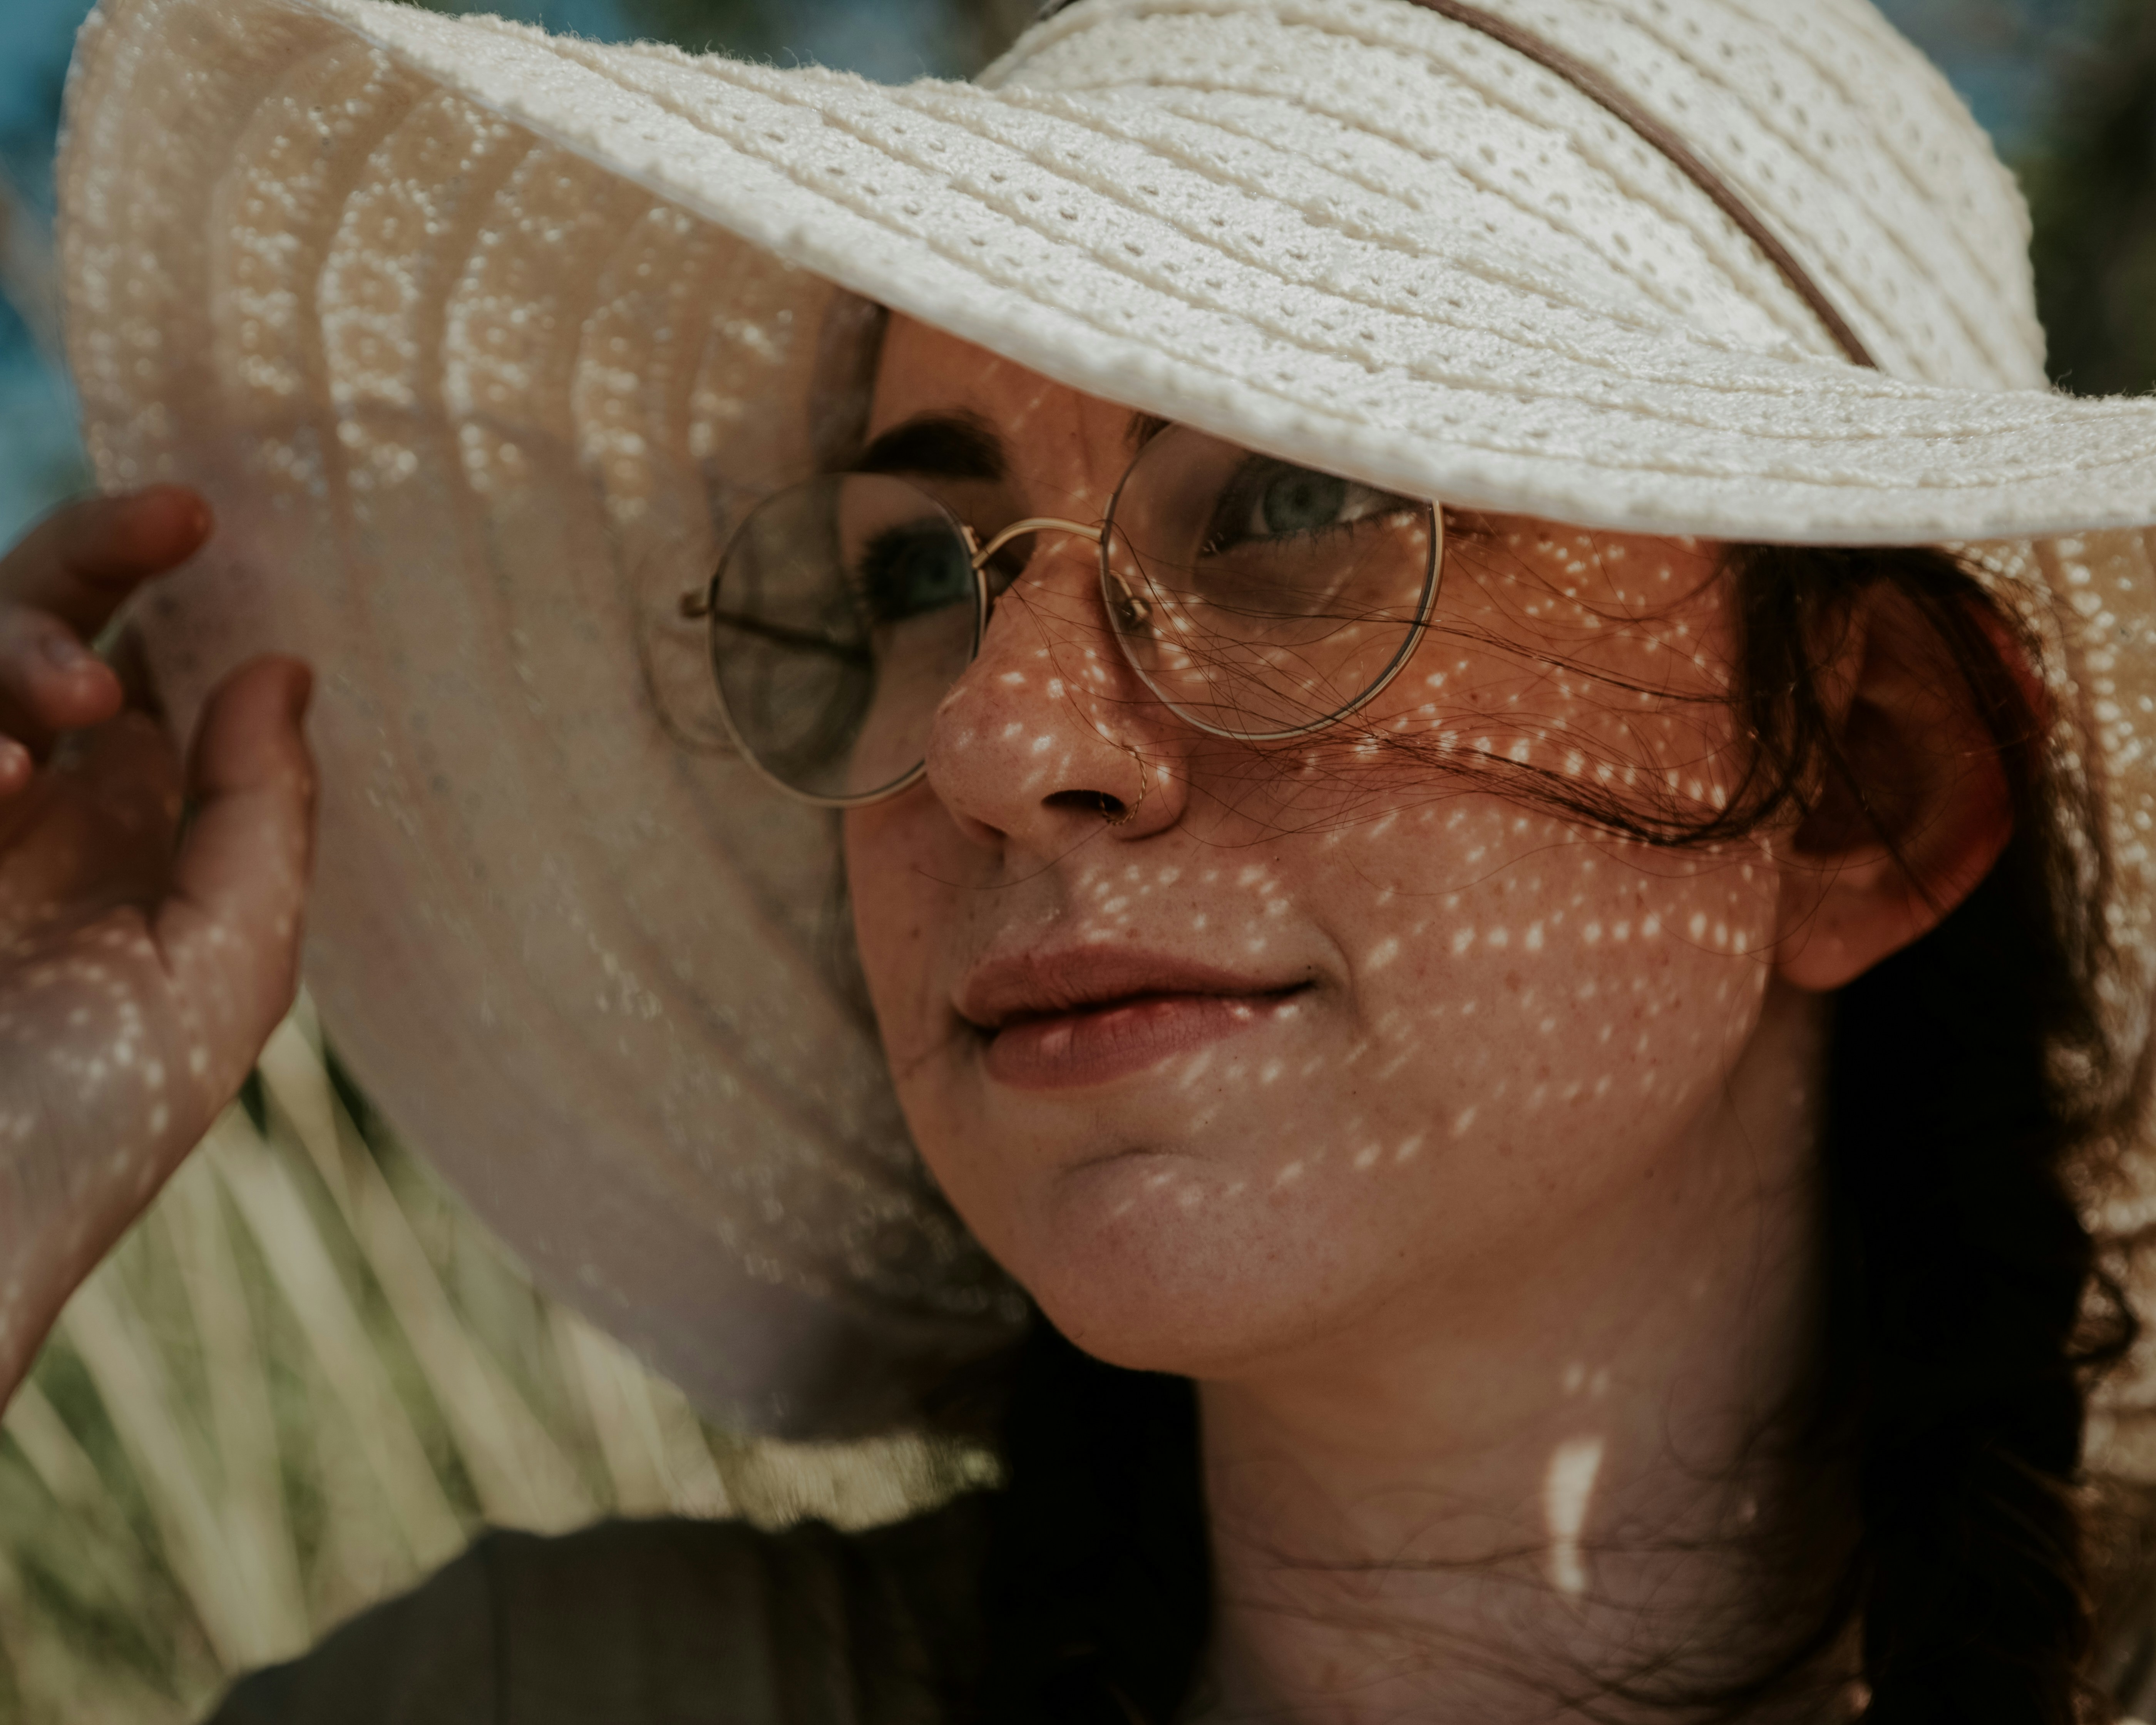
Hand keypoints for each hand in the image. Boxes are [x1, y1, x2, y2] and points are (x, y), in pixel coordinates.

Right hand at [0, 487, 314, 1398]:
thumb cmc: (86, 1121)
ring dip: (14, 647)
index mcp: (125, 821)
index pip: (149, 657)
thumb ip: (260, 814)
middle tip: (174, 521)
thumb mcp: (222, 968)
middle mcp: (24, 798)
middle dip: (91, 556)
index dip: (173, 579)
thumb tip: (285, 665)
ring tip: (63, 715)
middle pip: (37, 619)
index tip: (219, 515)